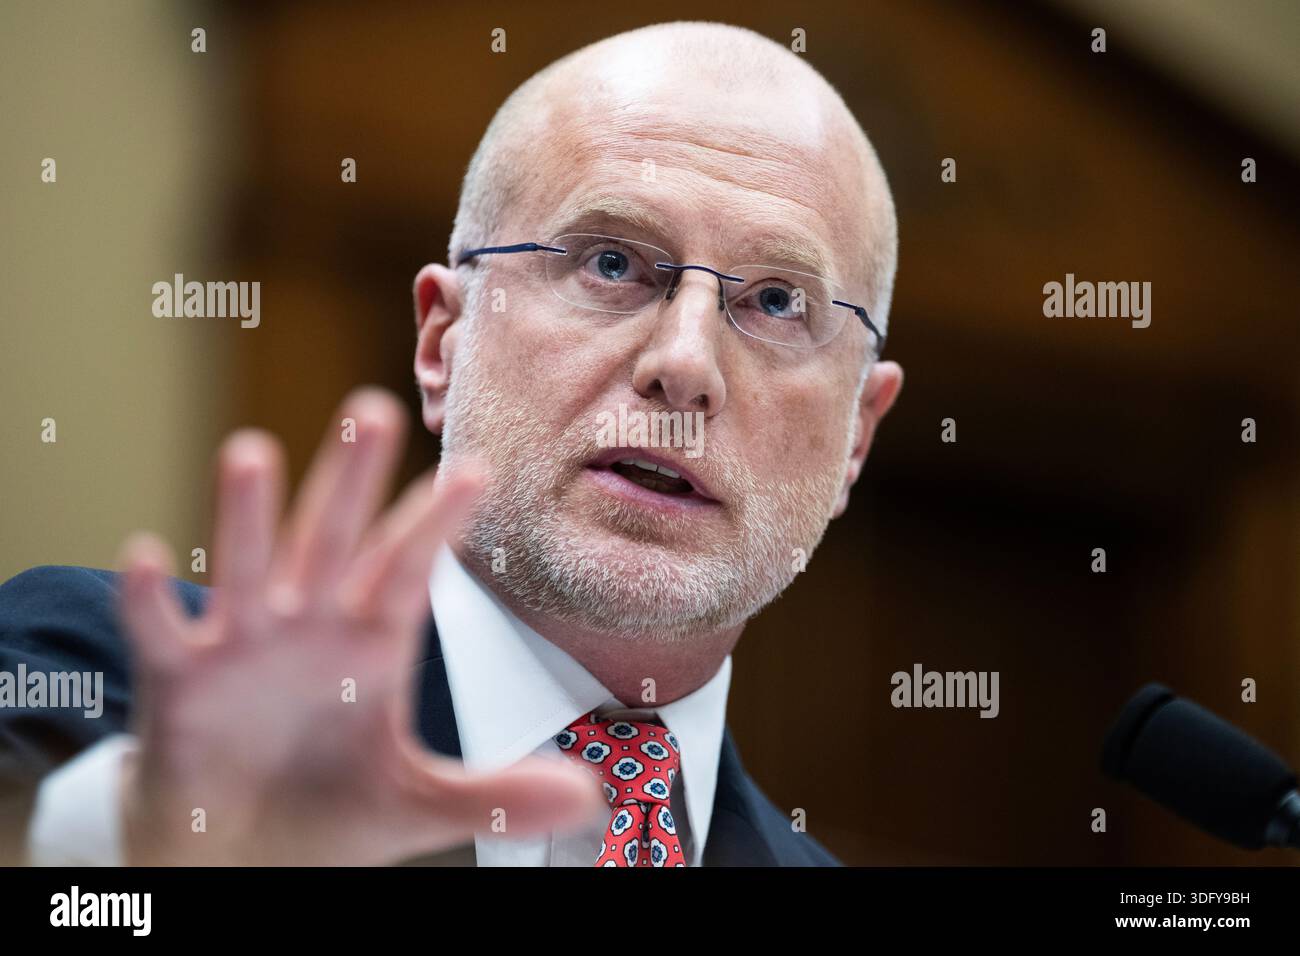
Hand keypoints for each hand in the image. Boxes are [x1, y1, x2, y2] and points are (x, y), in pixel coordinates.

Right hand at [115, 387, 602, 864]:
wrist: (242, 853)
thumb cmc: (329, 805)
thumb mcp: (417, 801)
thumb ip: (495, 793)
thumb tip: (587, 797)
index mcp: (371, 641)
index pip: (409, 568)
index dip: (437, 523)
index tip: (477, 472)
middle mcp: (309, 625)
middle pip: (334, 539)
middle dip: (351, 477)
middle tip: (374, 407)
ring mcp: (243, 646)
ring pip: (248, 566)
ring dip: (248, 514)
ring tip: (251, 451)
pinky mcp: (180, 682)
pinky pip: (163, 634)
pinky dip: (151, 600)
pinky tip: (148, 553)